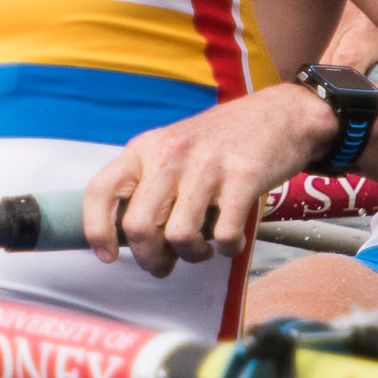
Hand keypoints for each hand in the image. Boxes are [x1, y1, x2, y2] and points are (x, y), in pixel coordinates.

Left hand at [83, 85, 338, 277]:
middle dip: (149, 258)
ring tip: (202, 249)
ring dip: (191, 256)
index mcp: (147, 148)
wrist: (281, 113)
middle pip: (138, 226)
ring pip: (179, 236)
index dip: (96, 230)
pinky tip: (230, 240)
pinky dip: (226, 249)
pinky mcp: (243, 179)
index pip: (101, 190)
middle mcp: (171, 155)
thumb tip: (127, 236)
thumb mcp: (174, 148)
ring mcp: (207, 166)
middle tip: (164, 264)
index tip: (107, 256)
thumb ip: (149, 183)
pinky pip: (223, 235)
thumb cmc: (224, 140)